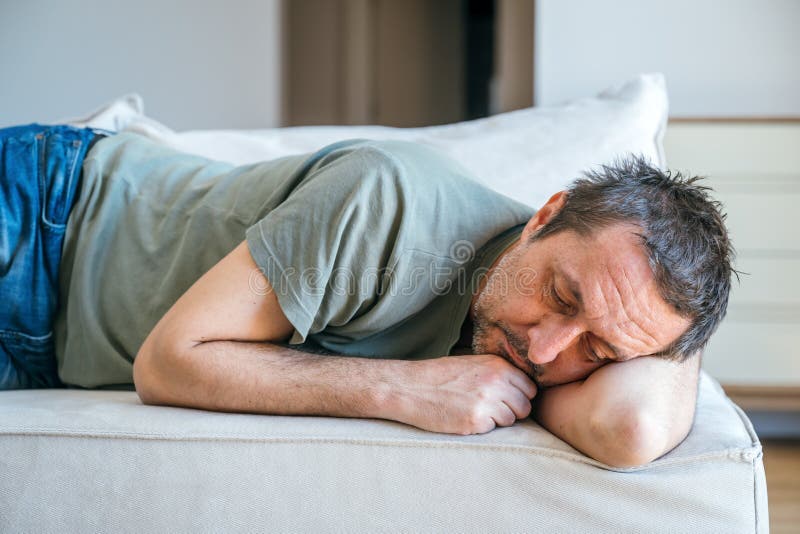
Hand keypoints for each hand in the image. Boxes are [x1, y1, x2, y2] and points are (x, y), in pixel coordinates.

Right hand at [388, 355, 537, 434]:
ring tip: (474, 412)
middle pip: (525, 406)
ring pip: (511, 419)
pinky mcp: (476, 420)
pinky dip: (482, 427)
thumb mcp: (472, 364)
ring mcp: (487, 401)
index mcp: (497, 365)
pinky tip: (464, 418)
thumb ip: (497, 374)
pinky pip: (493, 429)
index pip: (530, 387)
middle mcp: (496, 381)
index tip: (505, 400)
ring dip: (497, 420)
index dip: (519, 396)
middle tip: (489, 409)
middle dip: (512, 411)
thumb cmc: (438, 377)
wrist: (409, 388)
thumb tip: (521, 390)